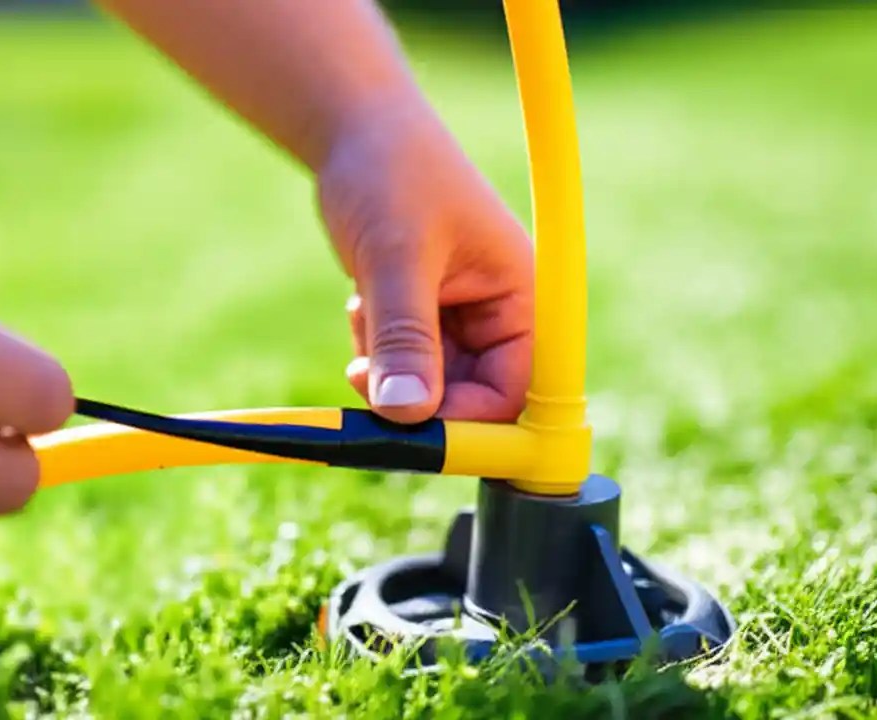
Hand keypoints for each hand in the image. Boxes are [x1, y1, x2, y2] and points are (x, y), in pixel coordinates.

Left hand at [316, 99, 534, 423]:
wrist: (353, 133)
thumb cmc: (389, 174)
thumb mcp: (396, 257)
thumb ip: (405, 336)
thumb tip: (406, 415)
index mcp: (523, 293)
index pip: (516, 389)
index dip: (470, 422)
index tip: (413, 436)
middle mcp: (501, 310)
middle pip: (470, 397)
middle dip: (416, 392)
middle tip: (364, 373)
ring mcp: (462, 316)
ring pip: (428, 384)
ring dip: (388, 364)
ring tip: (366, 307)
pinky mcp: (426, 315)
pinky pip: (402, 363)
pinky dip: (376, 347)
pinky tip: (363, 300)